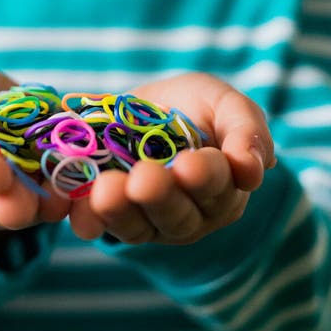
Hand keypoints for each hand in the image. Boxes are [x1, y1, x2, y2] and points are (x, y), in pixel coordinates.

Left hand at [68, 73, 275, 244]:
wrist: (151, 107)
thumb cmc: (200, 106)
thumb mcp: (228, 105)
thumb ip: (247, 131)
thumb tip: (253, 169)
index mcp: (224, 187)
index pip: (218, 187)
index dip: (204, 178)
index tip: (190, 164)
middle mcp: (190, 214)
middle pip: (177, 215)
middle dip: (159, 197)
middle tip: (144, 179)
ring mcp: (149, 220)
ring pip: (137, 226)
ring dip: (120, 211)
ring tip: (106, 191)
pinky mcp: (112, 217)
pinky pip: (100, 225)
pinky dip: (88, 219)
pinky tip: (78, 212)